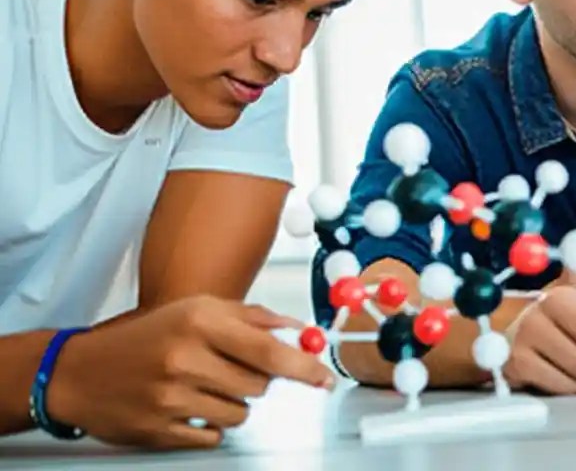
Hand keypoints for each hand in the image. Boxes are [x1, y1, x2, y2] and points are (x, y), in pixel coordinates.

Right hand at [47, 295, 333, 448]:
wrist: (80, 372)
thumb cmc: (145, 336)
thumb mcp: (196, 310)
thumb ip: (252, 317)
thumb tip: (300, 329)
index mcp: (199, 323)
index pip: (270, 352)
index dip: (305, 368)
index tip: (325, 378)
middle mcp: (185, 359)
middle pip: (259, 386)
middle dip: (255, 380)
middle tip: (228, 369)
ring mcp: (171, 398)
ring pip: (240, 413)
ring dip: (232, 403)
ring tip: (202, 386)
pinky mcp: (160, 431)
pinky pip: (213, 437)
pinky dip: (209, 425)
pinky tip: (186, 406)